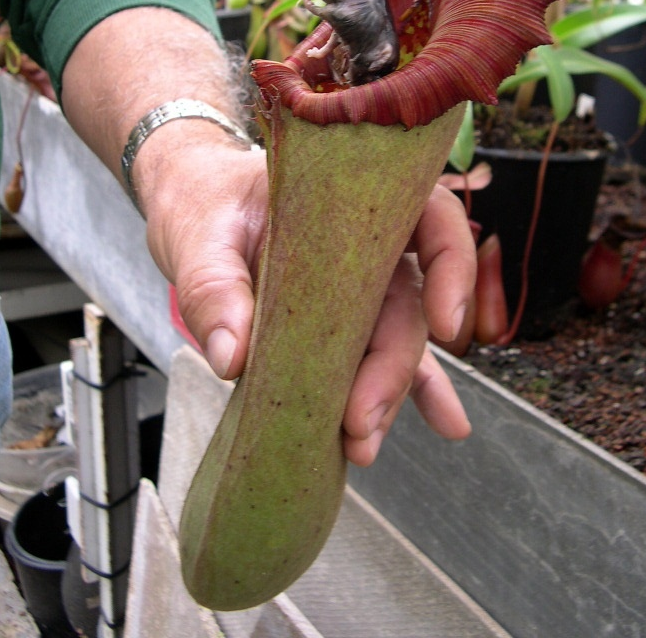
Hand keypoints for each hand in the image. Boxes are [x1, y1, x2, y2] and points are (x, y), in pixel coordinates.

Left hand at [62, 9, 472, 468]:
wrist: (192, 207)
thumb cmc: (206, 202)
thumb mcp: (199, 235)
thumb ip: (212, 288)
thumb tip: (232, 356)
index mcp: (352, 199)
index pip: (433, 216)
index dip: (453, 263)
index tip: (445, 321)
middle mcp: (369, 244)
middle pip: (408, 301)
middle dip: (392, 365)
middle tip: (359, 418)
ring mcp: (357, 288)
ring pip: (394, 340)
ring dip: (386, 393)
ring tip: (362, 444)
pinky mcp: (338, 326)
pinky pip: (379, 358)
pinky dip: (408, 392)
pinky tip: (442, 424)